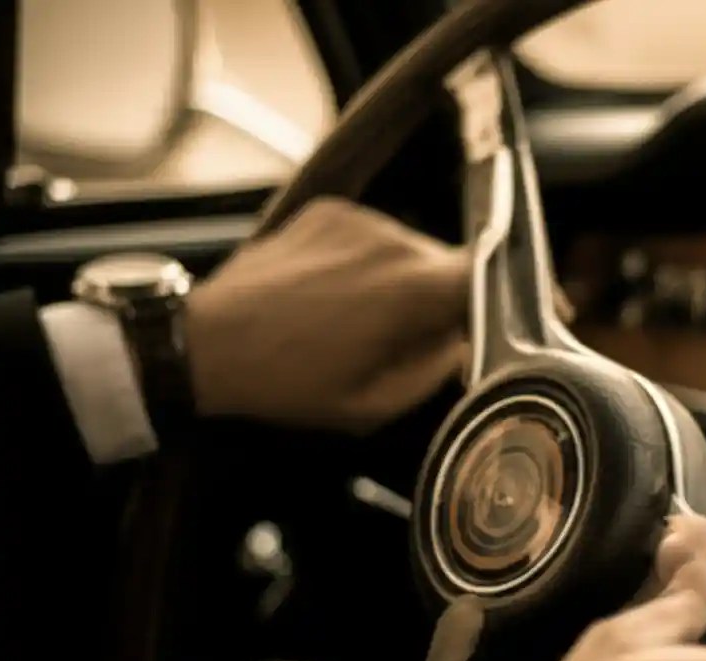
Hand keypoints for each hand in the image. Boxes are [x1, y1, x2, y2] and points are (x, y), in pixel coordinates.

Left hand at [186, 198, 468, 433]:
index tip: (488, 324)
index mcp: (413, 290)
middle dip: (443, 296)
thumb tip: (467, 344)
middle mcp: (394, 241)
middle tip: (410, 335)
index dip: (498, 300)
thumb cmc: (289, 383)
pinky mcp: (330, 210)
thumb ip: (437, 372)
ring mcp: (360, 220)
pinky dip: (370, 260)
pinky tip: (337, 291)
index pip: (490, 274)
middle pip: (451, 261)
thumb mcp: (374, 405)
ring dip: (404, 278)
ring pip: (412, 249)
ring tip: (364, 315)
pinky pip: (374, 235)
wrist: (207, 343)